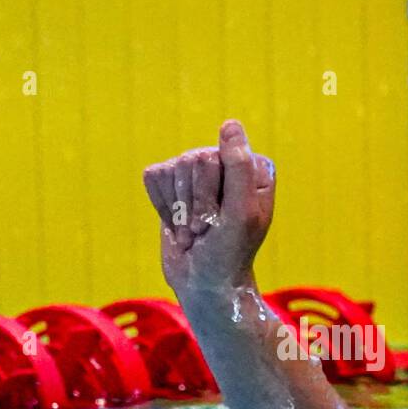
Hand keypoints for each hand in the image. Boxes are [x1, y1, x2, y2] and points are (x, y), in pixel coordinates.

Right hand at [141, 120, 275, 299]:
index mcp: (252, 169)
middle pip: (192, 160)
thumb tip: (229, 125)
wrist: (203, 283)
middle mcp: (227, 165)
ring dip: (179, 209)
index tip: (221, 220)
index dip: (211, 193)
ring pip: (173, 168)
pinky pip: (154, 177)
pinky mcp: (173, 186)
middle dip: (193, 203)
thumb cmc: (229, 253)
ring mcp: (199, 175)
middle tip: (204, 230)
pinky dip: (162, 206)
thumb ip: (239, 167)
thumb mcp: (241, 214)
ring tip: (194, 231)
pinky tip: (177, 222)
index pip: (218, 156)